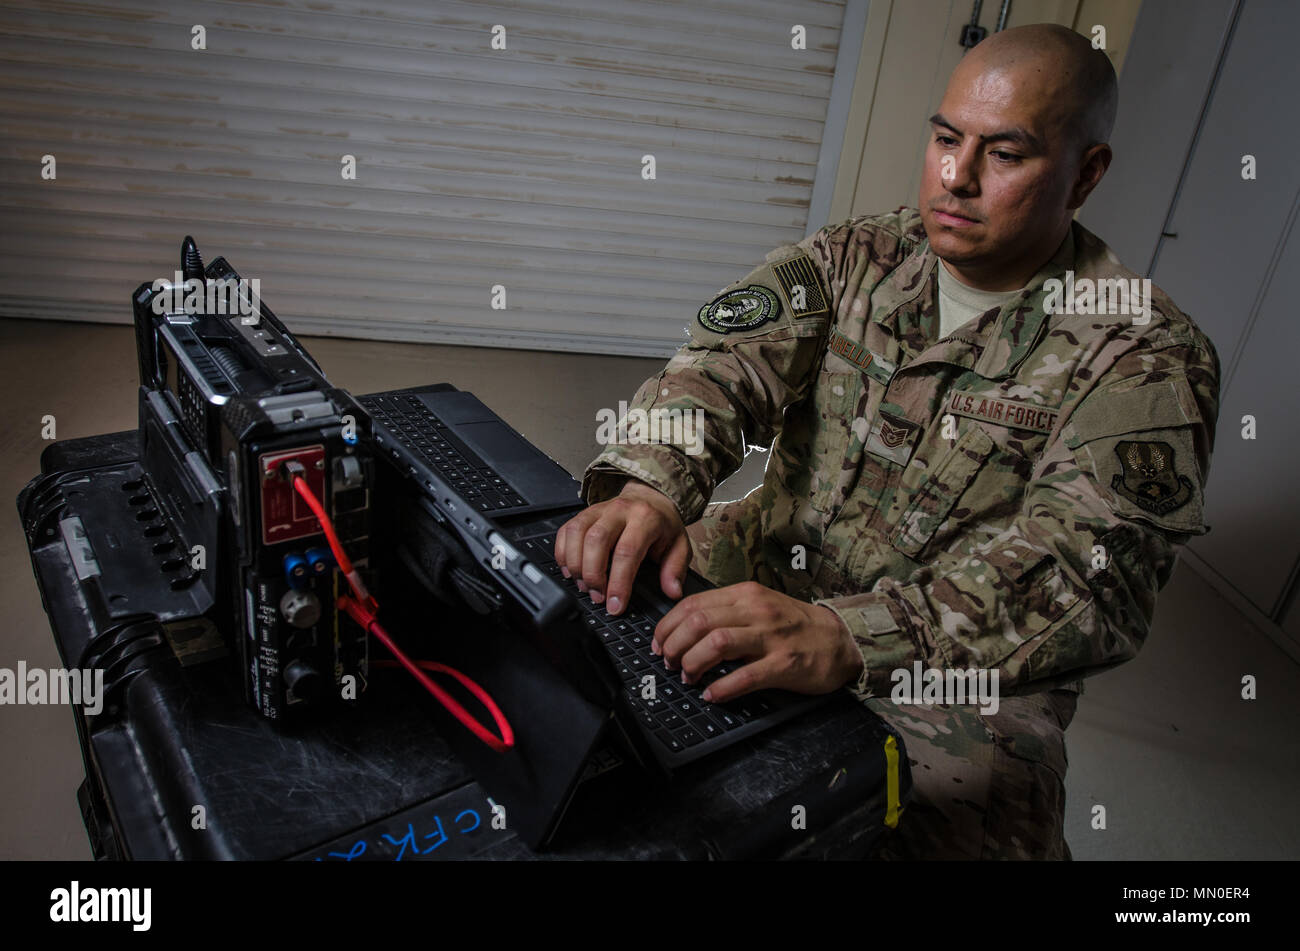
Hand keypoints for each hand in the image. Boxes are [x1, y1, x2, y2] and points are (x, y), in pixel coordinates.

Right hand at [554, 480, 690, 613]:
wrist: (650, 499)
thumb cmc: (662, 525)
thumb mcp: (679, 545)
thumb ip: (675, 569)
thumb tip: (672, 592)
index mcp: (646, 518)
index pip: (627, 551)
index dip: (618, 582)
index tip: (615, 605)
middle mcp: (619, 511)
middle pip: (596, 541)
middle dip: (593, 575)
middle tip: (598, 597)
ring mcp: (598, 510)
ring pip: (577, 534)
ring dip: (576, 566)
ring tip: (585, 587)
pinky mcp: (583, 513)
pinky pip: (565, 531)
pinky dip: (563, 554)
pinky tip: (571, 571)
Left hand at [652, 581, 863, 700]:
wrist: (841, 638)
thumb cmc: (795, 625)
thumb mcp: (759, 606)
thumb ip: (727, 612)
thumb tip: (686, 629)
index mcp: (745, 595)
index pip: (693, 604)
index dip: (668, 626)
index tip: (659, 643)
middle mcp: (756, 611)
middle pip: (699, 622)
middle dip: (674, 645)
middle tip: (669, 663)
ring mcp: (771, 637)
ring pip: (717, 643)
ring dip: (693, 663)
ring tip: (687, 677)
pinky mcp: (785, 663)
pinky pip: (745, 676)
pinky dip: (722, 687)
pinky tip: (711, 694)